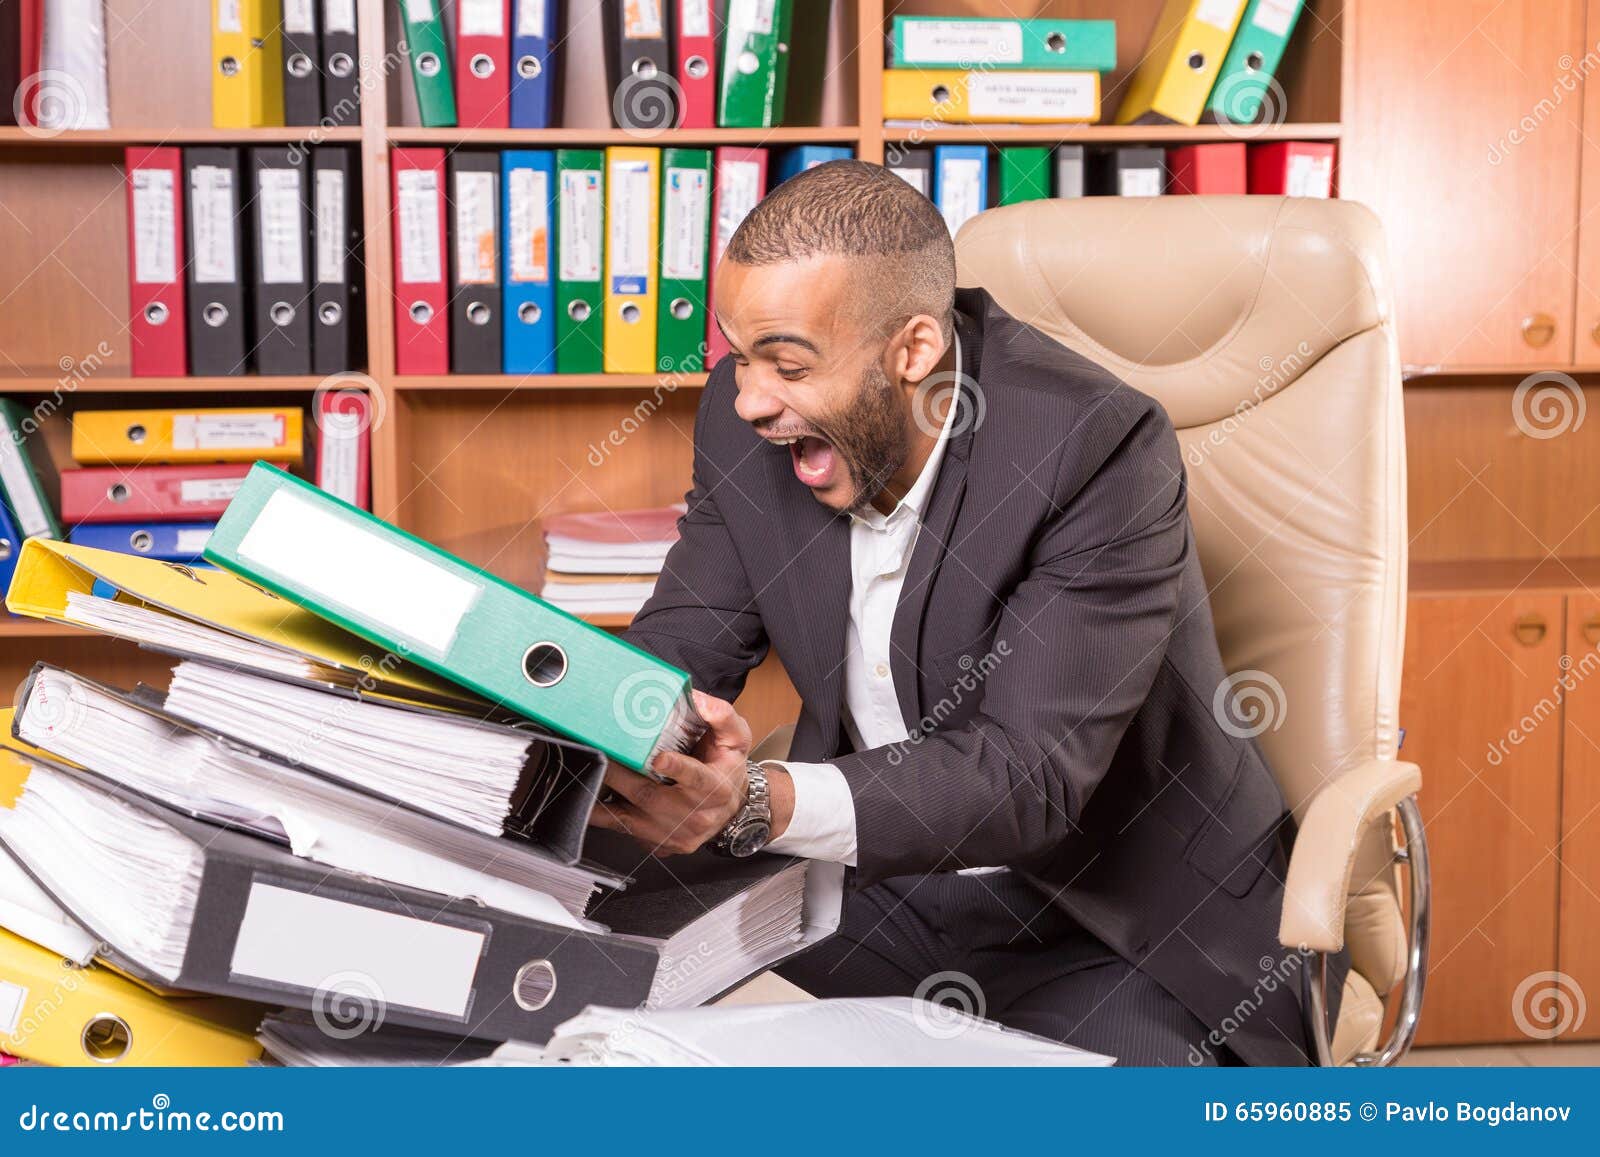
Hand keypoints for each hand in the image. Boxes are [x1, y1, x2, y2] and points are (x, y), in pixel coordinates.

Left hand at [588, 691, 751, 856]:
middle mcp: (695, 816)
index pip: (696, 779)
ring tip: (588, 775)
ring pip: (632, 819)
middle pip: (651, 798)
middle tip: (600, 754)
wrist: (732, 810)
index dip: (677, 769)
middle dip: (621, 777)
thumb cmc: (728, 769)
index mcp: (715, 788)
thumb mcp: (736, 738)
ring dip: (605, 799)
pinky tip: (593, 798)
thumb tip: (697, 698)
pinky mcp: (660, 845)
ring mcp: (676, 835)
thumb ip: (721, 715)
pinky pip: (626, 832)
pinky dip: (606, 816)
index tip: (659, 758)